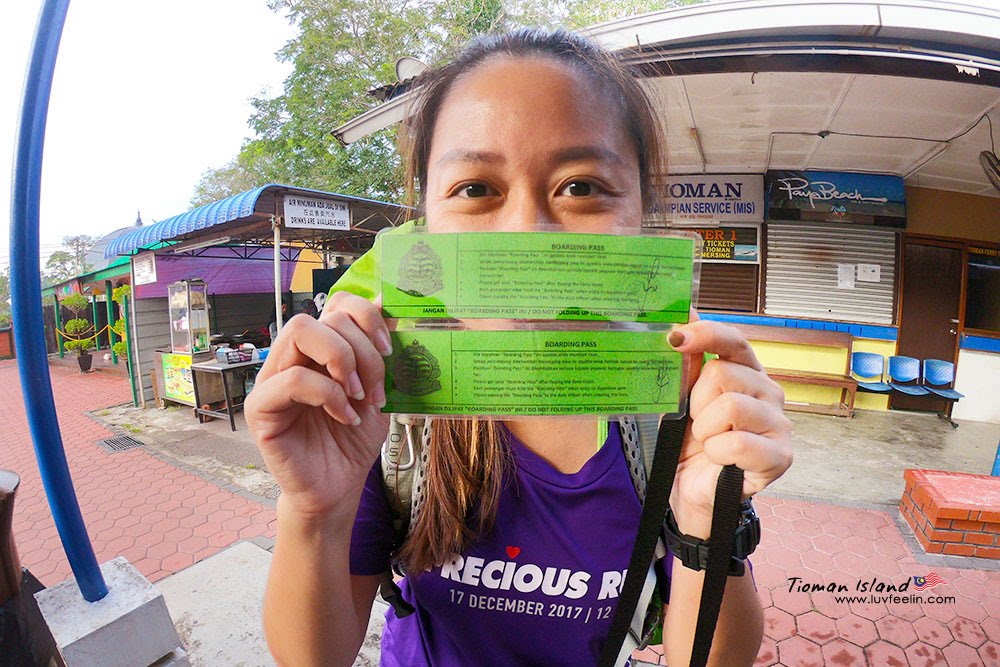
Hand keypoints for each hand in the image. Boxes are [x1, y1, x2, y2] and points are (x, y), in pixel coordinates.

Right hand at [245, 292, 392, 520]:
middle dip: (360, 349)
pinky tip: (346, 417)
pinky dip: (328, 395)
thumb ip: (378, 354)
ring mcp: (271, 379)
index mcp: (320, 349)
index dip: (366, 316)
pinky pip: (292, 379)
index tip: (389, 349)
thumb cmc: (352, 439)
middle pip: (320, 316)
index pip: (335, 303)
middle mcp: (291, 356)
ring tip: (358, 398)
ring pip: (299, 332)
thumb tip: (388, 305)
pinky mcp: (261, 407)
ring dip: (342, 361)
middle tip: (373, 389)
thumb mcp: (375, 391)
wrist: (338, 486)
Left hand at [667, 315, 791, 536]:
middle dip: (696, 401)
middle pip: (723, 372)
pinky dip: (716, 453)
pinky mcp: (781, 455)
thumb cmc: (689, 443)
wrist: (692, 490)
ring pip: (730, 406)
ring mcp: (779, 422)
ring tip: (708, 442)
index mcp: (745, 372)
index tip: (675, 337)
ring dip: (705, 429)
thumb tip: (680, 323)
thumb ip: (684, 365)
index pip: (733, 339)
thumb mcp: (680, 400)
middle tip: (697, 422)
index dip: (705, 334)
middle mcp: (767, 391)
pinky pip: (736, 443)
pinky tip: (719, 459)